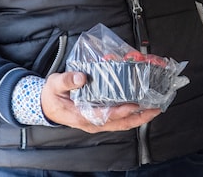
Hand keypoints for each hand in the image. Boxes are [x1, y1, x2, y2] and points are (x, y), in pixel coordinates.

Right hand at [39, 71, 160, 132]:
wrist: (46, 106)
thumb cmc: (52, 95)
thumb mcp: (54, 84)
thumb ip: (67, 80)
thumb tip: (81, 77)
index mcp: (81, 115)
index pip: (105, 116)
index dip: (121, 111)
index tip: (134, 105)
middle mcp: (92, 122)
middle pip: (120, 124)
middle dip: (139, 118)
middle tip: (155, 109)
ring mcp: (97, 122)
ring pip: (122, 124)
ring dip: (139, 118)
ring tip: (154, 108)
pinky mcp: (100, 119)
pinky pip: (119, 120)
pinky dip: (132, 115)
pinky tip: (141, 107)